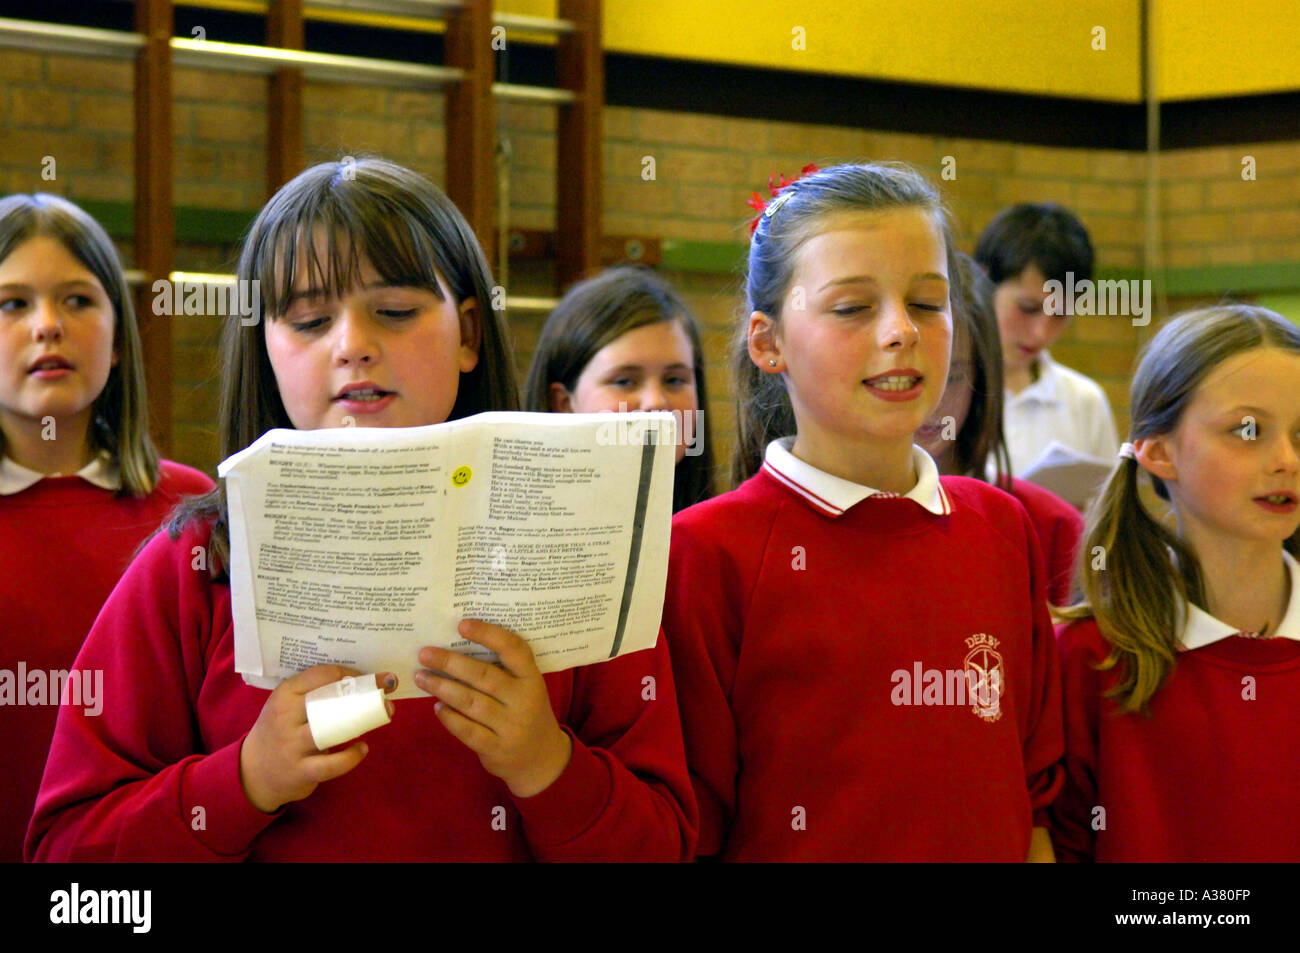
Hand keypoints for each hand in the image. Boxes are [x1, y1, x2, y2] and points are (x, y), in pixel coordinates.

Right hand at [238, 666, 397, 813]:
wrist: (254, 773)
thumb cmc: (280, 731)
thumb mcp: (287, 707)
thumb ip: (314, 695)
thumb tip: (361, 681)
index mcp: (284, 694)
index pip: (322, 674)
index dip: (352, 673)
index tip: (371, 677)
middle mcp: (286, 717)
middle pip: (331, 699)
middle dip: (365, 692)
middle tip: (388, 688)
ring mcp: (292, 745)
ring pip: (334, 728)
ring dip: (365, 720)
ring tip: (385, 713)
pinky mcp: (301, 771)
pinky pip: (333, 764)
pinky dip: (352, 756)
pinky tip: (362, 749)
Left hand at [416, 619, 571, 797]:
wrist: (542, 758)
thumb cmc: (526, 711)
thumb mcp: (526, 688)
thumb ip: (503, 671)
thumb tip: (457, 646)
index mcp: (532, 679)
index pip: (514, 650)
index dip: (489, 634)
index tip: (462, 624)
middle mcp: (523, 700)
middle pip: (484, 676)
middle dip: (451, 663)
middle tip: (425, 653)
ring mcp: (510, 727)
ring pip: (471, 702)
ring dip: (442, 688)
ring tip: (422, 677)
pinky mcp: (496, 749)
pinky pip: (467, 730)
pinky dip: (449, 717)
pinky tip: (437, 707)